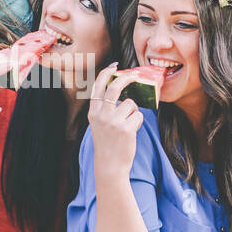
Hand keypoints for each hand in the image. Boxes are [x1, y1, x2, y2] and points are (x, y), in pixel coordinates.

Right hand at [86, 63, 143, 183]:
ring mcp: (113, 121)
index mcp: (93, 111)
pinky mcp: (126, 128)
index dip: (107, 72)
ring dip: (133, 112)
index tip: (115, 66)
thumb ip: (106, 107)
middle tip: (136, 75)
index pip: (99, 85)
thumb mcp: (99, 123)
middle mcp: (101, 114)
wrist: (109, 165)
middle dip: (127, 78)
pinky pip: (138, 115)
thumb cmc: (107, 143)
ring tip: (127, 126)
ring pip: (131, 104)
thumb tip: (120, 88)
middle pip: (116, 87)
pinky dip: (137, 122)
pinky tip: (130, 132)